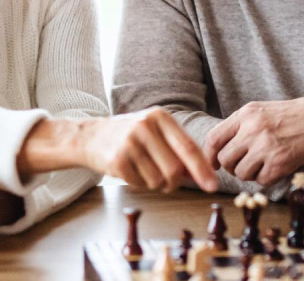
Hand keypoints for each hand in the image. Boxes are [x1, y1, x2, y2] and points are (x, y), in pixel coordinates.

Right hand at [79, 108, 218, 192]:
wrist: (91, 136)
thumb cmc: (130, 136)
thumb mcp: (156, 132)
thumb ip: (180, 149)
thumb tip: (204, 175)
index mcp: (160, 117)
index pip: (188, 147)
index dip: (202, 170)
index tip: (212, 186)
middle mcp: (145, 126)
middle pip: (175, 169)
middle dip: (175, 183)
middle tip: (167, 182)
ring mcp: (129, 142)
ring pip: (158, 180)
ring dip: (156, 184)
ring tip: (144, 170)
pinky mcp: (117, 159)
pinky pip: (141, 184)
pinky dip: (140, 184)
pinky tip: (131, 171)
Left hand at [202, 97, 303, 185]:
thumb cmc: (289, 117)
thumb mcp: (260, 111)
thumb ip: (238, 127)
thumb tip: (217, 150)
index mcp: (245, 115)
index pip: (213, 139)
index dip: (210, 155)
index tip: (214, 163)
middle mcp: (252, 130)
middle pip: (225, 159)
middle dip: (231, 167)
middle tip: (243, 165)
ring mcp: (266, 147)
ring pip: (241, 173)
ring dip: (249, 173)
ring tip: (262, 164)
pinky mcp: (279, 163)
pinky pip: (260, 180)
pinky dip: (265, 178)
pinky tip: (275, 167)